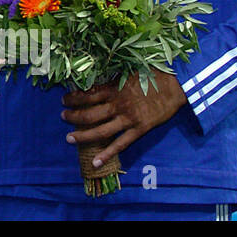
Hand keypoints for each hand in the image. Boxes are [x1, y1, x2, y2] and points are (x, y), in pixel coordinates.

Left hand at [61, 70, 187, 166]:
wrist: (174, 85)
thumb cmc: (151, 76)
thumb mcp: (127, 73)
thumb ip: (112, 81)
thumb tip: (95, 83)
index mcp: (113, 89)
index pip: (86, 95)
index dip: (73, 98)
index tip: (64, 100)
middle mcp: (117, 105)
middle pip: (88, 114)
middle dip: (72, 116)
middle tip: (62, 117)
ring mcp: (128, 119)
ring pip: (100, 130)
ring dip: (82, 135)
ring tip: (69, 138)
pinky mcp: (139, 129)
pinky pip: (120, 144)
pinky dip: (107, 154)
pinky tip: (96, 162)